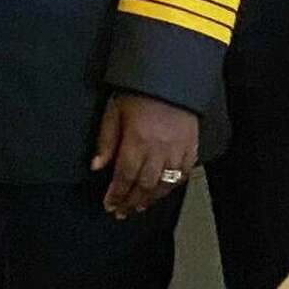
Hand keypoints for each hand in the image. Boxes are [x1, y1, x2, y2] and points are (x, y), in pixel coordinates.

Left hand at [91, 92, 196, 218]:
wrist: (170, 76)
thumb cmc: (137, 91)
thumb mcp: (114, 110)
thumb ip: (106, 141)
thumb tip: (96, 167)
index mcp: (136, 141)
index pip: (124, 177)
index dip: (116, 194)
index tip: (109, 206)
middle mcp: (158, 151)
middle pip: (144, 185)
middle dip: (131, 201)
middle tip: (122, 212)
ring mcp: (177, 150)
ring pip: (165, 184)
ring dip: (151, 199)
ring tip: (140, 207)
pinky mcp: (191, 147)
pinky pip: (184, 174)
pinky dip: (173, 186)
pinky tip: (164, 191)